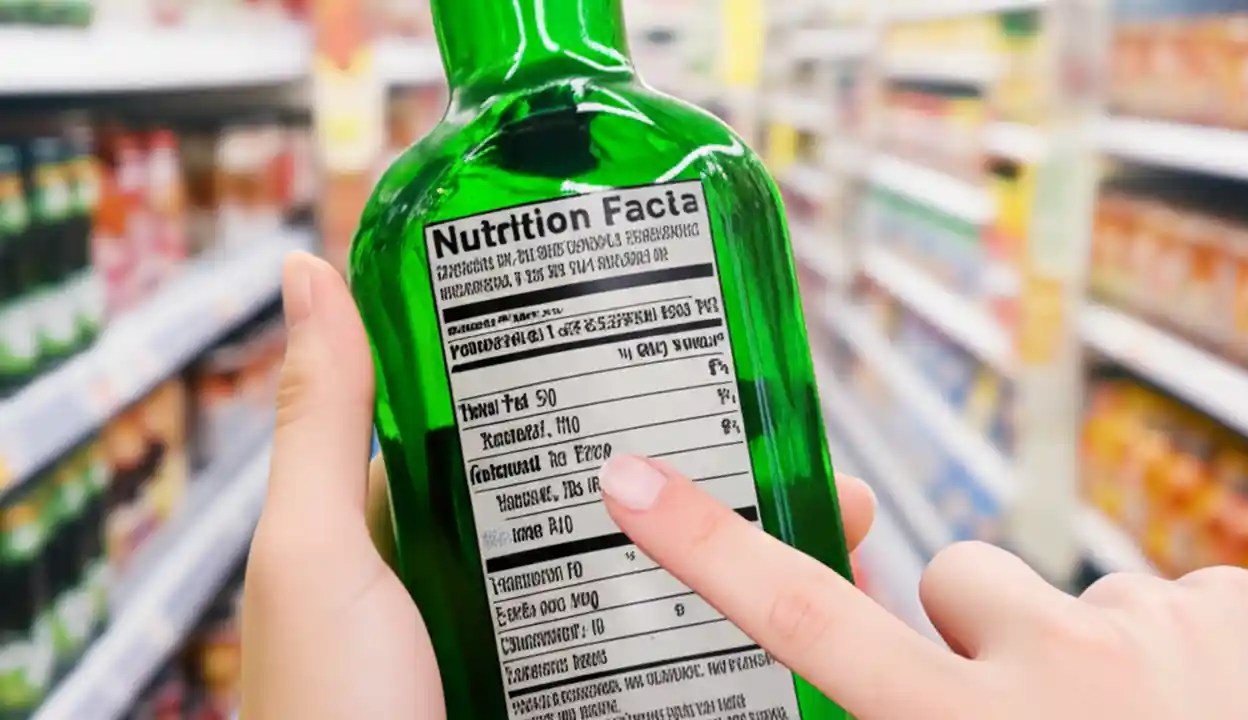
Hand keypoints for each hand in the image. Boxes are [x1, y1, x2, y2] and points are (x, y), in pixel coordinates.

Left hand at [236, 252, 879, 718]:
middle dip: (709, 463)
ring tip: (837, 506)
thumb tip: (310, 265)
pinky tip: (807, 599)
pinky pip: (684, 652)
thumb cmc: (326, 715)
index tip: (683, 329)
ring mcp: (557, 649)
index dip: (602, 377)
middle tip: (792, 426)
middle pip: (620, 501)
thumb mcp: (319, 555)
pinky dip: (746, 625)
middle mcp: (500, 584)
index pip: (525, 426)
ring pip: (669, 576)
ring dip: (752, 542)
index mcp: (431, 530)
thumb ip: (323, 421)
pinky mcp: (598, 698)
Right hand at [600, 454, 1247, 719]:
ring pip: (1065, 590)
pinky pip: (1165, 594)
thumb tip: (862, 679)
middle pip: (954, 580)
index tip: (633, 482)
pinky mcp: (1240, 601)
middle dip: (976, 632)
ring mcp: (1155, 625)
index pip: (803, 621)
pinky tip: (1218, 709)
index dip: (708, 548)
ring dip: (1085, 648)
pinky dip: (1178, 646)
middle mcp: (1055, 668)